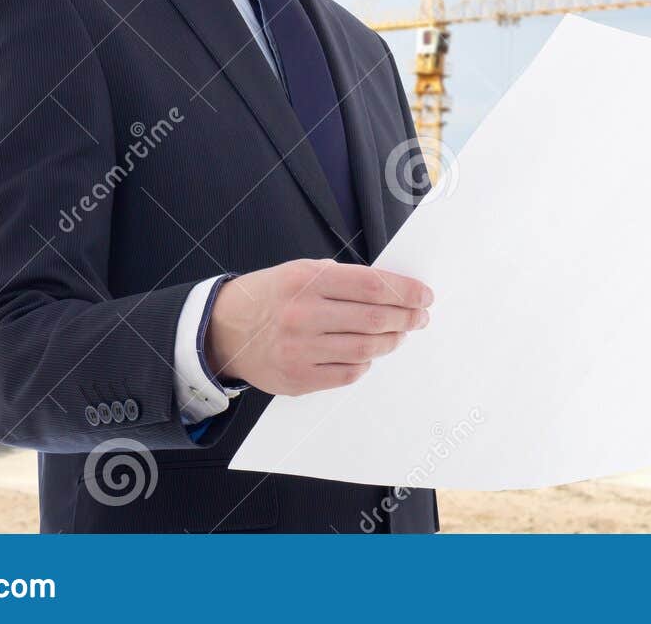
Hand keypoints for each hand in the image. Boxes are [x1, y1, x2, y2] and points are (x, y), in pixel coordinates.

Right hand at [206, 259, 431, 395]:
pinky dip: (365, 364)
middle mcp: (303, 315)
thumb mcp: (301, 270)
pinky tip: (369, 355)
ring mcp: (300, 350)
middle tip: (420, 317)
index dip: (406, 291)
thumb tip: (393, 291)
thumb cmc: (272, 296)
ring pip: (365, 349)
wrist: (225, 329)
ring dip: (391, 342)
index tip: (425, 296)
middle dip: (407, 318)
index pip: (373, 285)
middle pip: (374, 319)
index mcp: (307, 281)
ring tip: (400, 334)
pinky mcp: (298, 379)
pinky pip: (347, 374)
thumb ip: (343, 279)